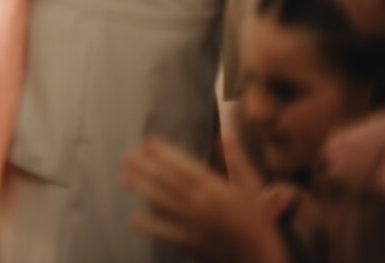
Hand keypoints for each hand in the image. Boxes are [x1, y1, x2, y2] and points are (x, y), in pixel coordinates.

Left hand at [123, 134, 291, 262]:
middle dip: (145, 168)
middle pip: (167, 183)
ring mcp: (192, 223)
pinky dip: (150, 226)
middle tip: (126, 157)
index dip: (164, 153)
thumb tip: (225, 134)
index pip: (183, 166)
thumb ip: (237, 160)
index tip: (147, 141)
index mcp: (212, 188)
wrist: (260, 255)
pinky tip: (134, 220)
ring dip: (144, 191)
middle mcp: (198, 204)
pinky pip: (167, 232)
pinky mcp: (190, 240)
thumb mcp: (253, 186)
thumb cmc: (258, 218)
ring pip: (163, 204)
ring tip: (125, 179)